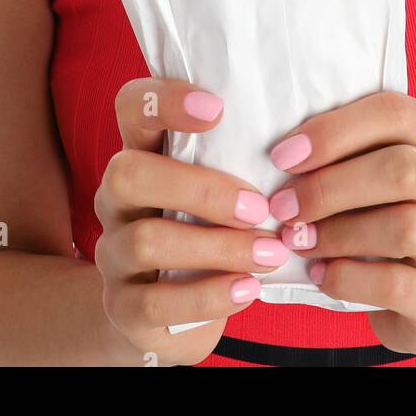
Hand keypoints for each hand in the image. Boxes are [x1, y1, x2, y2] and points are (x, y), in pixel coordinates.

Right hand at [94, 77, 286, 364]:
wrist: (165, 315)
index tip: (216, 108)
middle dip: (199, 189)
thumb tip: (302, 140)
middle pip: (128, 174)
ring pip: (147, 241)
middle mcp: (116, 200)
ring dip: (218, 247)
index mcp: (141, 155)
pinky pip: (156, 302)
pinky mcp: (123, 308)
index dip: (163, 100)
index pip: (131, 107)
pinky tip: (248, 288)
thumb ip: (236, 161)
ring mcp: (113, 255)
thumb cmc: (207, 232)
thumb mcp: (215, 190)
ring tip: (270, 253)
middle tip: (259, 208)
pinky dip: (209, 295)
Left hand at [266, 90, 415, 357]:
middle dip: (331, 185)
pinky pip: (393, 282)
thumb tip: (287, 153)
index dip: (335, 130)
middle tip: (283, 205)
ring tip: (298, 240)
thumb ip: (350, 154)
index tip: (284, 156)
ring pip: (404, 226)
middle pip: (404, 169)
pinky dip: (345, 277)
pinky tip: (319, 273)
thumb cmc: (389, 225)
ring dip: (336, 233)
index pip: (398, 114)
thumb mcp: (378, 181)